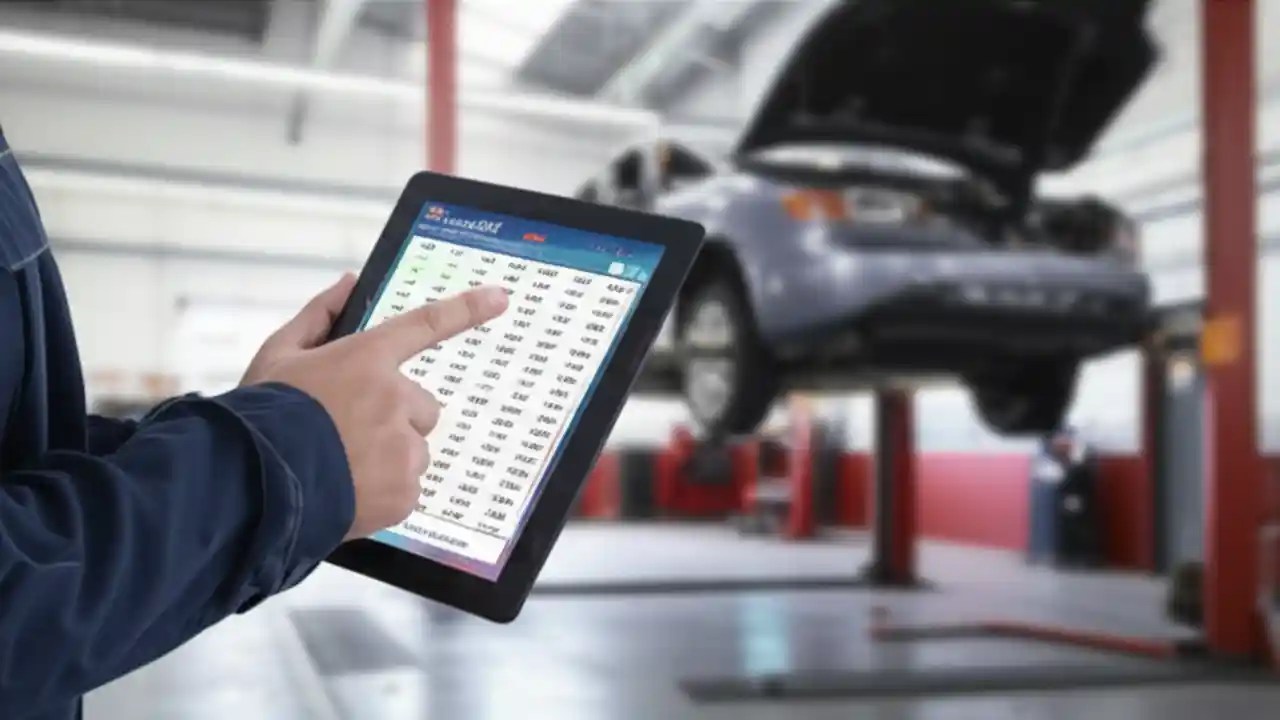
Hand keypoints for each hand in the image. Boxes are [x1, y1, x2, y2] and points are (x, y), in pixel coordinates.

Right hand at [256, 282, 508, 539]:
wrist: (250, 487)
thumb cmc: (261, 416)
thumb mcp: (278, 356)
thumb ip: (319, 316)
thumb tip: (349, 284)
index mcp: (366, 359)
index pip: (424, 325)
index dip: (466, 310)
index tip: (500, 298)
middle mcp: (393, 398)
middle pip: (421, 406)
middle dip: (396, 418)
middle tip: (350, 432)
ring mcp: (402, 447)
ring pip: (414, 448)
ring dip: (390, 456)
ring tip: (342, 465)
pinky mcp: (404, 491)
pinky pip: (408, 486)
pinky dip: (385, 490)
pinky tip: (348, 489)